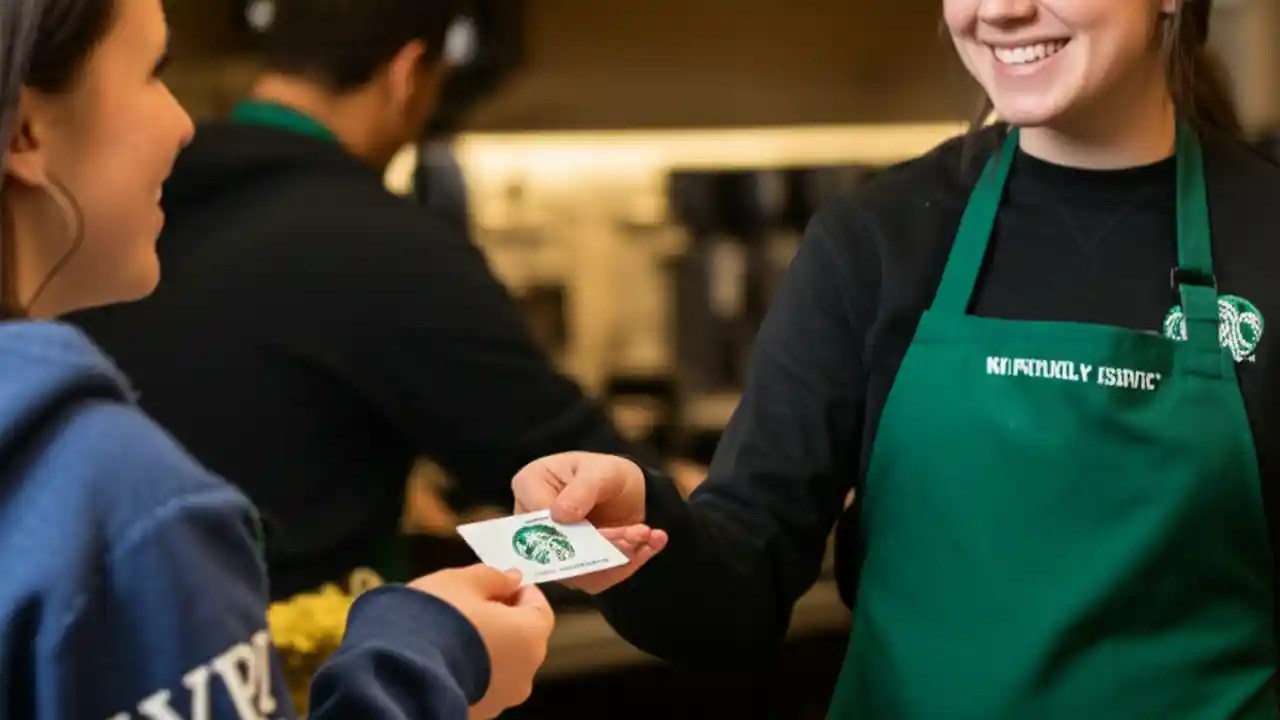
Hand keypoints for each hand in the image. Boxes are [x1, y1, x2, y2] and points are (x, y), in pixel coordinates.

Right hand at [410, 565, 554, 718]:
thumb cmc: (438, 616)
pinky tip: (444, 658)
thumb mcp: (462, 582)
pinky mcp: (478, 714)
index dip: (520, 593)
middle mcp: (525, 673)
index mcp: (530, 637)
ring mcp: (502, 699)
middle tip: (472, 605)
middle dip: (504, 620)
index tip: (498, 584)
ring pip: (502, 665)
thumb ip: (493, 578)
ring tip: (452, 633)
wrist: (399, 670)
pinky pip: (482, 684)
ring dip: (487, 647)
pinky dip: (471, 669)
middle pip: (523, 639)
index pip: (540, 609)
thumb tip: (513, 578)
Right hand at [512, 452, 667, 593]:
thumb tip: (558, 515)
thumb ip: (581, 490)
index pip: (537, 521)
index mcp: (528, 487)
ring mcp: (552, 552)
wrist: (627, 493)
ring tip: (649, 535)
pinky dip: (626, 566)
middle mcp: (532, 526)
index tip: (611, 527)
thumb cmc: (605, 473)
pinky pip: (596, 580)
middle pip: (559, 550)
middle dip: (605, 545)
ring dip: (620, 557)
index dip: (573, 530)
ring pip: (579, 571)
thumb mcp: (600, 471)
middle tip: (640, 532)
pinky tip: (650, 545)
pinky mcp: (574, 572)